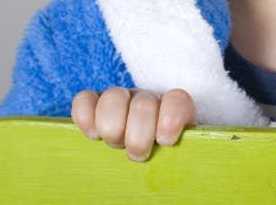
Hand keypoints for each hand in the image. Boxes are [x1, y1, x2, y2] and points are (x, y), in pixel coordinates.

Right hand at [71, 87, 195, 160]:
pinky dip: (85, 116)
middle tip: (139, 155)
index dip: (170, 117)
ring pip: (114, 98)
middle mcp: (148, 101)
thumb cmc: (164, 162)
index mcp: (174, 111)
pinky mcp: (95, 106)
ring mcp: (121, 100)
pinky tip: (93, 135)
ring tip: (115, 145)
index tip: (165, 141)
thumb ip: (186, 158)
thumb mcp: (180, 160)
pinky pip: (84, 100)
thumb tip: (191, 178)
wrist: (147, 157)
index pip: (177, 100)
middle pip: (143, 103)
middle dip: (138, 135)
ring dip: (113, 126)